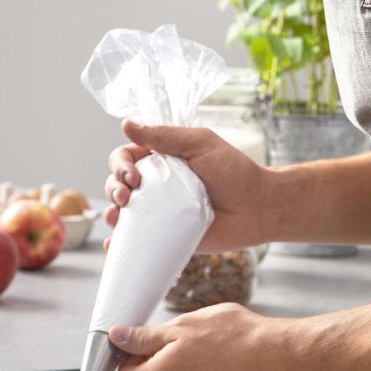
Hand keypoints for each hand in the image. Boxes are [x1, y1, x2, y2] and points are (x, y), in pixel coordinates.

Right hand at [103, 120, 270, 251]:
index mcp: (161, 159)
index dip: (120, 165)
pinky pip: (138, 240)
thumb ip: (165, 135)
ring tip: (118, 218)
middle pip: (118, 184)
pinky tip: (114, 246)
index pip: (125, 157)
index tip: (132, 175)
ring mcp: (159, 212)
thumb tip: (126, 124)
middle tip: (126, 197)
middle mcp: (156, 184)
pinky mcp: (166, 237)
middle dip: (113, 188)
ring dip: (112, 214)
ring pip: (122, 212)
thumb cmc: (234, 171)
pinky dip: (121, 244)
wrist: (259, 208)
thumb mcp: (200, 144)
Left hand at [110, 305, 288, 370]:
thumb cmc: (230, 336)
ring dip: (175, 359)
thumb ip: (144, 337)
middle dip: (153, 356)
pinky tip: (211, 349)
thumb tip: (117, 337)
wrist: (273, 354)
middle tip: (172, 331)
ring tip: (197, 337)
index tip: (136, 338)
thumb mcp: (180, 326)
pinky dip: (194, 367)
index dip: (125, 358)